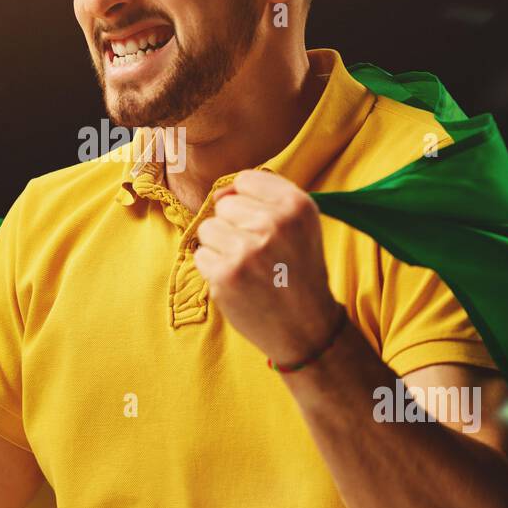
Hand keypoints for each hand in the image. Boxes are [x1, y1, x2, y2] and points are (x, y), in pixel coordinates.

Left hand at [193, 169, 344, 367]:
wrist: (307, 327)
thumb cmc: (298, 270)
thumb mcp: (299, 224)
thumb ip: (264, 197)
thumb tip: (219, 193)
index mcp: (296, 205)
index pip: (246, 180)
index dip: (248, 202)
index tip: (262, 225)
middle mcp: (274, 224)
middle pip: (224, 204)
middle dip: (234, 226)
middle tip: (259, 253)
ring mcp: (248, 250)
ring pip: (207, 228)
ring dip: (220, 246)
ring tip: (246, 265)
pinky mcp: (226, 275)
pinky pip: (200, 254)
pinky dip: (213, 268)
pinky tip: (238, 281)